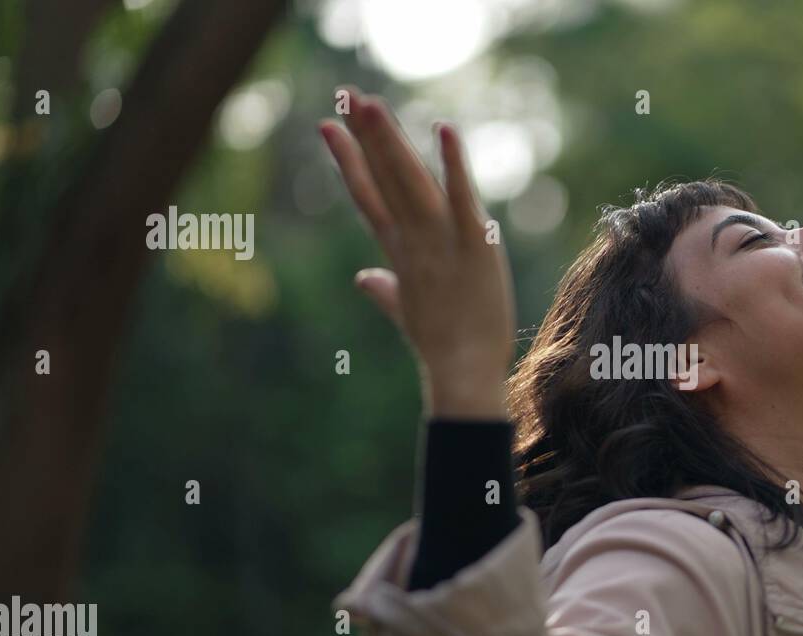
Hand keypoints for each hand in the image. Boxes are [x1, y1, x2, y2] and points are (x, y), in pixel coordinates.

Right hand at [318, 88, 514, 418]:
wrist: (462, 372)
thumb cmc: (439, 345)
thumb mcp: (406, 312)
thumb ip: (384, 289)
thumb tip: (364, 279)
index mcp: (399, 251)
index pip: (368, 196)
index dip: (348, 160)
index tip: (327, 126)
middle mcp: (414, 240)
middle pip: (385, 179)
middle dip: (366, 136)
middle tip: (347, 95)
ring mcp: (442, 240)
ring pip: (411, 180)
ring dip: (392, 140)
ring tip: (371, 103)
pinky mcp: (475, 244)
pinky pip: (463, 196)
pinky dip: (454, 164)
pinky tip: (444, 129)